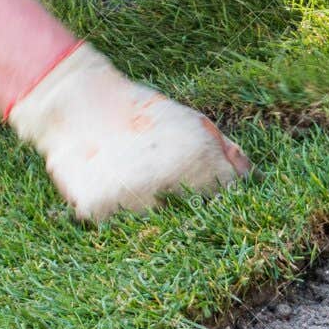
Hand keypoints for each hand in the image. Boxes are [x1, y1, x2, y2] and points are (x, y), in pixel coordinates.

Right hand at [8, 44, 251, 221]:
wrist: (78, 103)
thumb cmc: (143, 114)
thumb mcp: (192, 122)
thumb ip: (226, 152)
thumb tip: (250, 178)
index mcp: (201, 163)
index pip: (228, 201)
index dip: (217, 197)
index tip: (204, 192)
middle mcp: (172, 186)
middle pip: (191, 220)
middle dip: (183, 208)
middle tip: (159, 182)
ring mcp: (133, 202)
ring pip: (152, 226)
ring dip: (144, 211)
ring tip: (129, 177)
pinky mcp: (99, 211)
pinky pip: (114, 224)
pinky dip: (112, 211)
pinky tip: (107, 183)